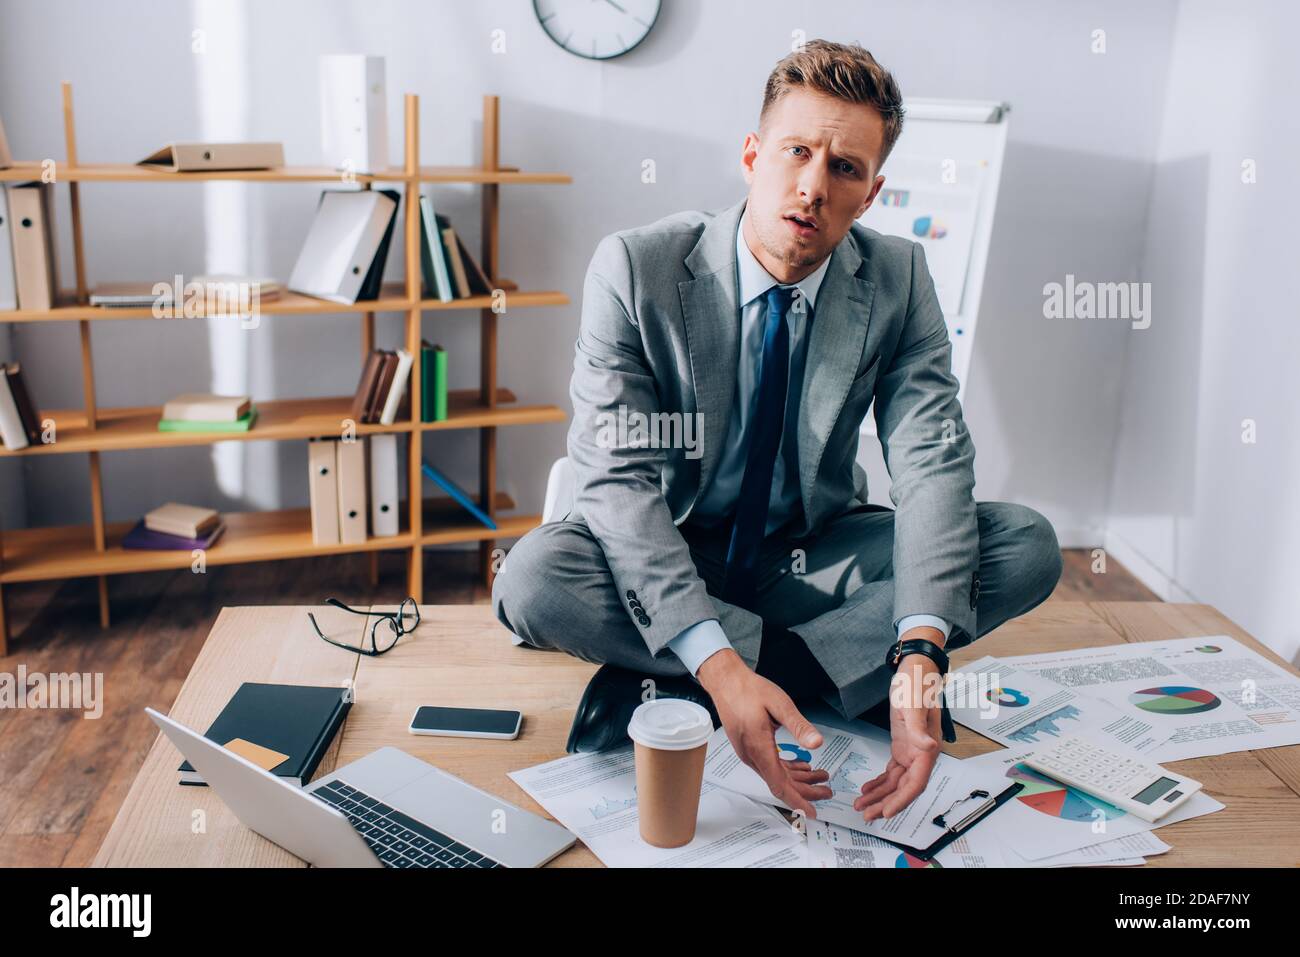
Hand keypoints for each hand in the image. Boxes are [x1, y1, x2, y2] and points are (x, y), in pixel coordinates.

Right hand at [697, 649, 831, 816]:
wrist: (725, 682)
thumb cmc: (749, 690)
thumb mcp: (779, 704)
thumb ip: (798, 726)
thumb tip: (817, 744)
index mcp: (759, 748)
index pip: (779, 785)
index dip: (797, 801)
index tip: (811, 814)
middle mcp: (752, 755)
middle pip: (780, 783)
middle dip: (805, 791)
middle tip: (827, 791)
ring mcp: (749, 753)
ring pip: (777, 775)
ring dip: (799, 779)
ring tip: (821, 777)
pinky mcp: (750, 747)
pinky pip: (771, 766)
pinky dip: (788, 769)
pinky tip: (802, 767)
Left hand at [854, 653, 943, 820]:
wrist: (915, 668)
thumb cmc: (916, 683)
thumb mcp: (914, 704)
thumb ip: (919, 728)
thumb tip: (927, 747)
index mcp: (927, 749)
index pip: (916, 784)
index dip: (901, 800)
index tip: (885, 812)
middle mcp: (922, 754)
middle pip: (904, 788)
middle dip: (886, 803)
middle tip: (866, 815)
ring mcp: (912, 751)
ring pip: (896, 782)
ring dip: (880, 795)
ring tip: (861, 805)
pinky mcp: (902, 744)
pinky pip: (892, 771)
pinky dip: (880, 782)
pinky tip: (867, 789)